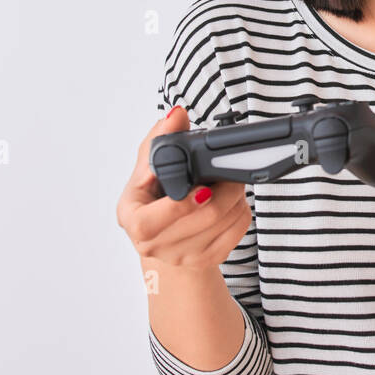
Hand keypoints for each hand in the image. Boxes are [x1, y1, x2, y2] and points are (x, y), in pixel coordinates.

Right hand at [115, 106, 252, 268]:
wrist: (164, 237)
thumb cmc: (153, 199)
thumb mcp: (147, 169)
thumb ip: (159, 140)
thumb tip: (176, 115)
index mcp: (134, 220)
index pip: (152, 221)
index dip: (181, 205)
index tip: (204, 188)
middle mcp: (155, 244)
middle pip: (203, 218)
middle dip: (224, 190)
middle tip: (229, 173)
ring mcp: (183, 256)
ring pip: (225, 223)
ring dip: (235, 198)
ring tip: (229, 183)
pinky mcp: (208, 259)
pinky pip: (238, 231)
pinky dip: (241, 211)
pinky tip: (232, 201)